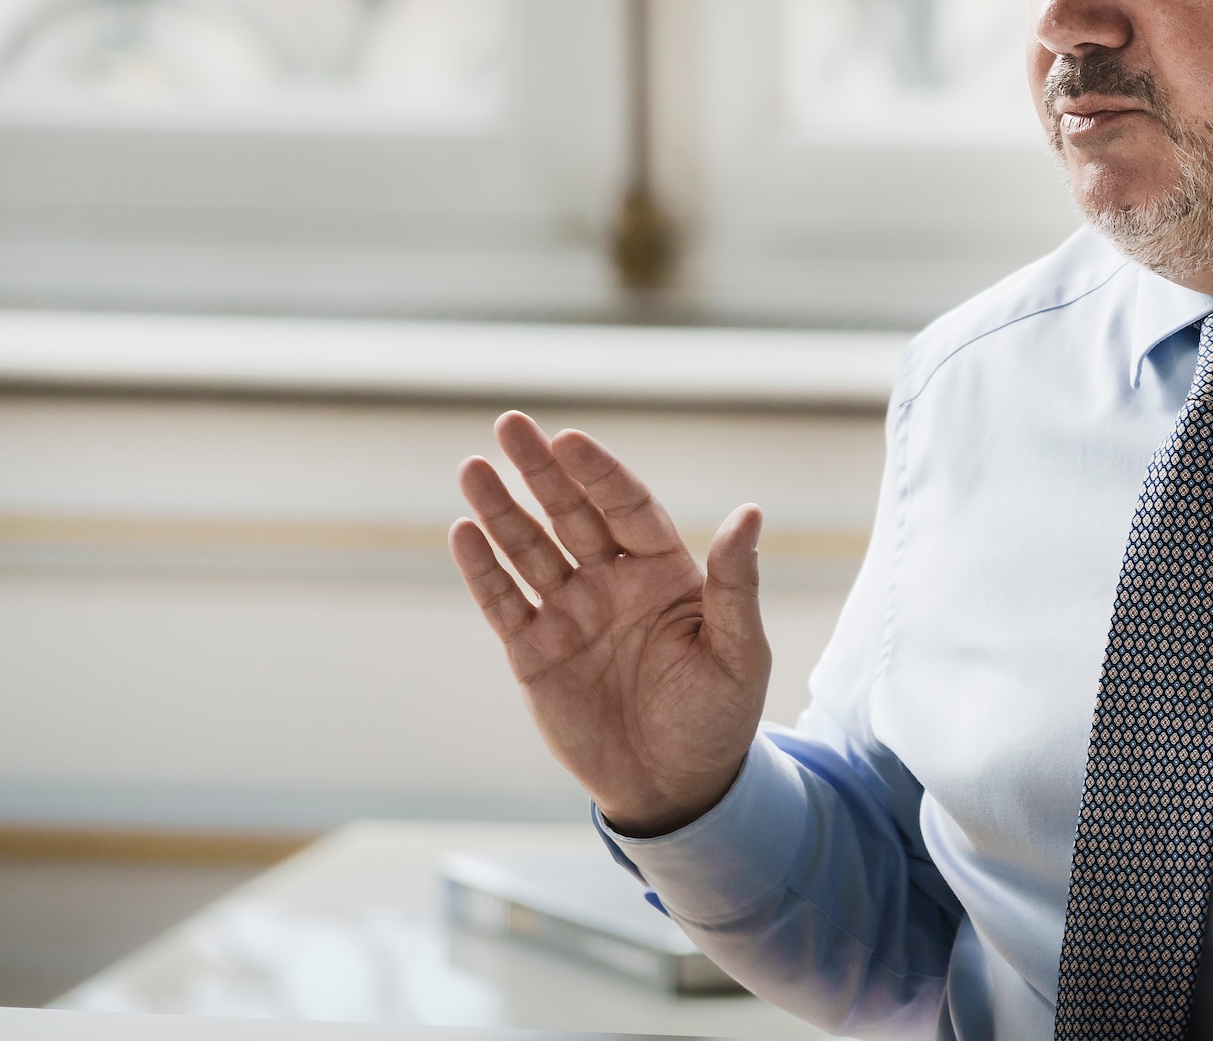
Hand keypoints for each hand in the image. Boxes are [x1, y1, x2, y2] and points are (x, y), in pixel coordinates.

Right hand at [450, 411, 769, 836]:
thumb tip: (750, 511)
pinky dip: (483, 569)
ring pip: (529, 549)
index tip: (570, 440)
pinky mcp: (534, 653)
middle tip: (511, 423)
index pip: (627, 507)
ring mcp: (570, 614)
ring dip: (500, 510)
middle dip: (541, 470)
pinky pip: (505, 603)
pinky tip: (463, 530)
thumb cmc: (718, 717)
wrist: (676, 789)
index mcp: (665, 573)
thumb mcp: (738, 651)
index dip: (599, 473)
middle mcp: (613, 582)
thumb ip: (736, 582)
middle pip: (571, 513)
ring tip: (473, 468)